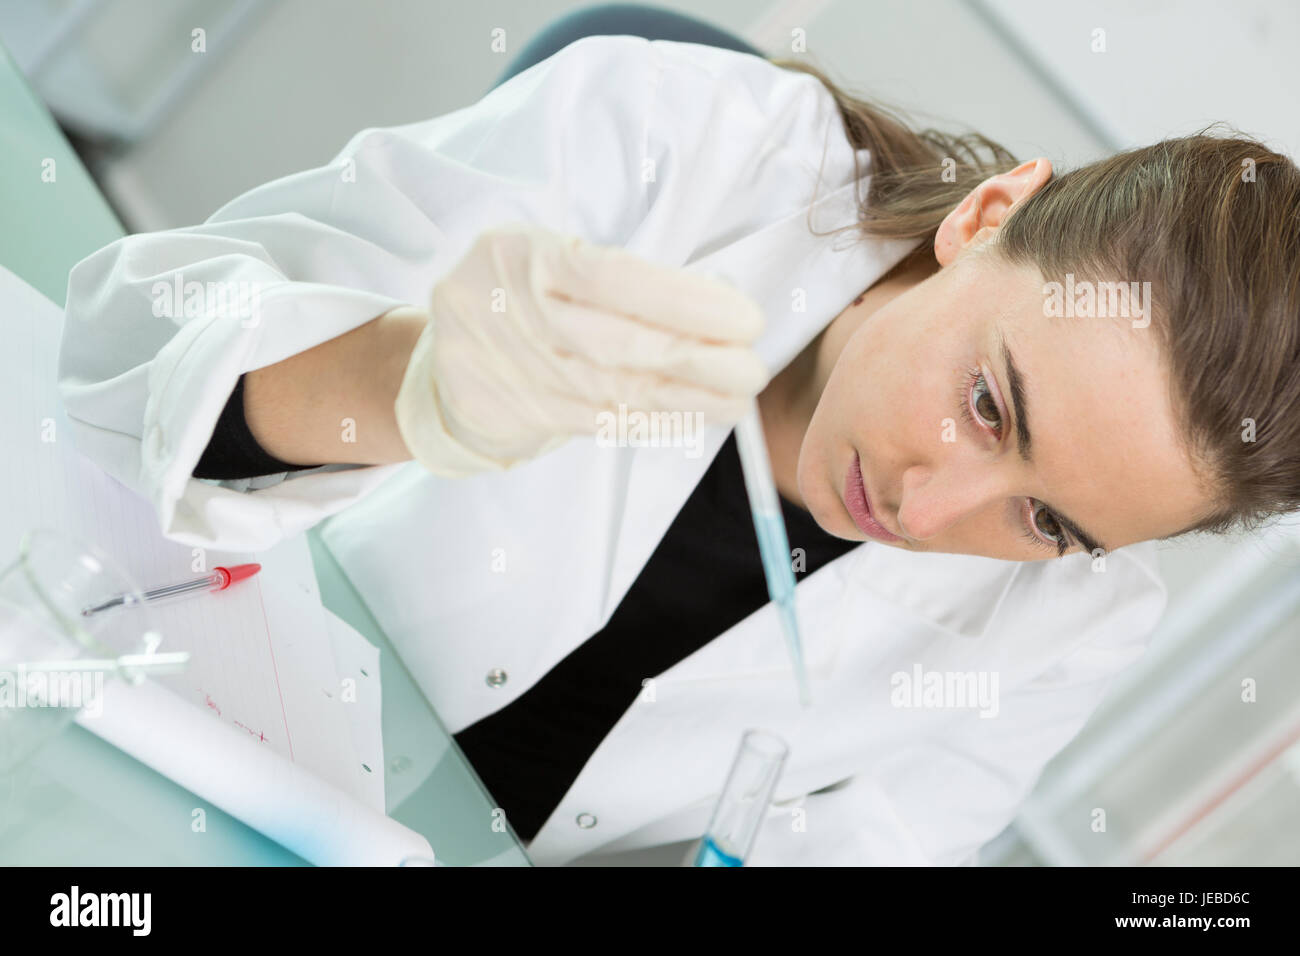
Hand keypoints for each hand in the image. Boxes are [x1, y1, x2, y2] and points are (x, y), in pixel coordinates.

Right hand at [394, 223, 767, 475]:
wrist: (442, 362)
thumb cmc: (515, 295)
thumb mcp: (544, 257)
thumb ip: (609, 275)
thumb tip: (709, 298)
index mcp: (523, 254)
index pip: (613, 278)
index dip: (684, 302)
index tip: (744, 319)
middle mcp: (512, 311)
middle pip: (617, 343)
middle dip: (696, 359)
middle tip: (753, 369)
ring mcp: (514, 369)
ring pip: (613, 390)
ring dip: (685, 399)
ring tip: (737, 400)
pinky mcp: (520, 414)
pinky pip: (598, 421)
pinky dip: (651, 421)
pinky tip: (693, 417)